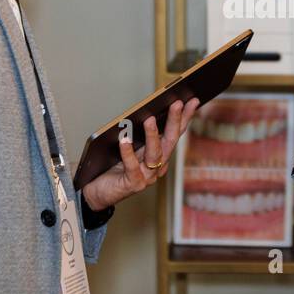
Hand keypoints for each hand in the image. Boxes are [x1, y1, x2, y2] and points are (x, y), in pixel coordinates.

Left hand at [80, 97, 200, 211]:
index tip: (193, 100)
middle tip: (178, 103)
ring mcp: (147, 176)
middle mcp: (158, 166)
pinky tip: (124, 139)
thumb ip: (138, 134)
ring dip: (153, 136)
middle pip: (170, 141)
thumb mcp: (130, 146)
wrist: (100, 193)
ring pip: (154, 154)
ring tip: (150, 119)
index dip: (185, 117)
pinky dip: (128, 152)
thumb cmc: (112, 167)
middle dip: (175, 121)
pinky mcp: (133, 184)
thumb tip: (146, 112)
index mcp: (159, 155)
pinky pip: (131, 166)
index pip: (175, 134)